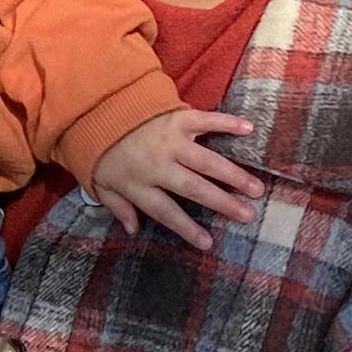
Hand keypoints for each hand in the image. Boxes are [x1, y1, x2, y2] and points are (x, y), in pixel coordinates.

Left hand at [86, 104, 262, 251]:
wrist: (95, 109)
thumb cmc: (100, 150)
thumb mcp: (101, 184)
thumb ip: (118, 207)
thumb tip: (133, 230)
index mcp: (139, 184)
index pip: (166, 211)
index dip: (186, 228)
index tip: (207, 243)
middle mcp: (158, 164)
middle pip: (193, 187)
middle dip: (222, 202)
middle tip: (247, 215)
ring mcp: (170, 140)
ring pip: (206, 160)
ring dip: (233, 174)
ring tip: (256, 188)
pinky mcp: (177, 118)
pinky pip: (205, 120)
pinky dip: (227, 123)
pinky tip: (249, 129)